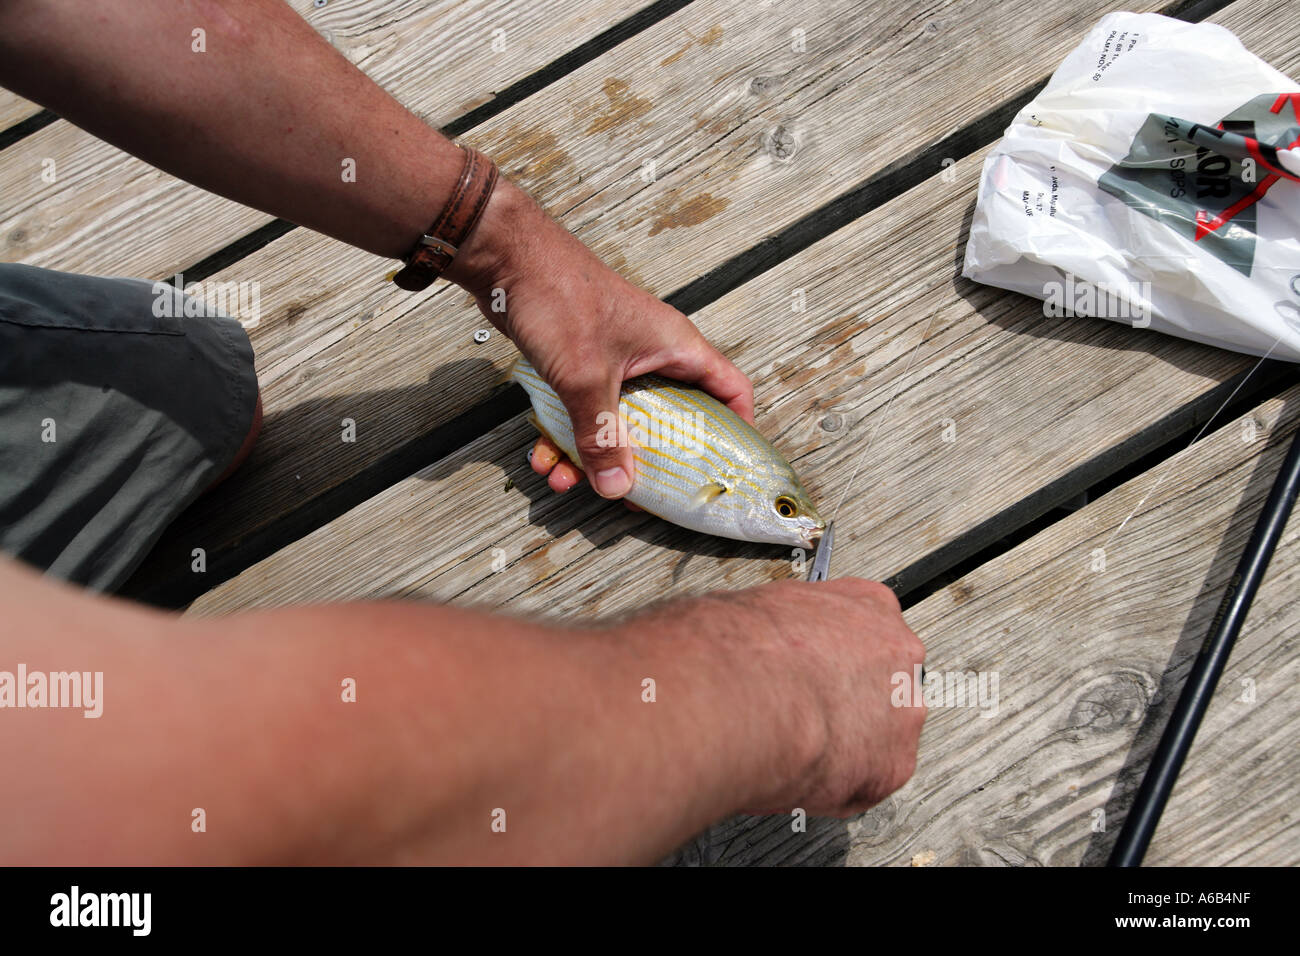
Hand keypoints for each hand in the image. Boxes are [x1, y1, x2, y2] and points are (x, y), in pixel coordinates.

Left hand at [446, 178, 753, 499]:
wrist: (504, 257)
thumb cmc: (559, 297)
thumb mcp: (584, 378)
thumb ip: (601, 436)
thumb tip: (616, 488)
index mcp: (675, 347)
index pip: (730, 389)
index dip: (736, 429)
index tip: (725, 468)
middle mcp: (653, 353)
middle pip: (669, 419)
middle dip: (645, 460)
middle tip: (633, 493)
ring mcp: (616, 358)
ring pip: (616, 420)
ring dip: (591, 455)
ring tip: (565, 481)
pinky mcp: (581, 361)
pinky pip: (583, 410)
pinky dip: (565, 437)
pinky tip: (542, 459)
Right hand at [691, 577, 927, 816]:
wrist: (741, 697)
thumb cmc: (741, 649)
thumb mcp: (756, 605)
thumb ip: (781, 623)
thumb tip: (754, 634)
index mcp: (868, 605)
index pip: (866, 628)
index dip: (835, 653)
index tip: (813, 665)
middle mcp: (898, 654)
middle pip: (883, 680)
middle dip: (847, 698)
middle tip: (805, 709)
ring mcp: (903, 712)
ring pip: (881, 733)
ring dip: (846, 742)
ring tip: (797, 744)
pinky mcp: (893, 766)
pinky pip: (870, 779)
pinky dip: (839, 783)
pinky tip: (804, 772)